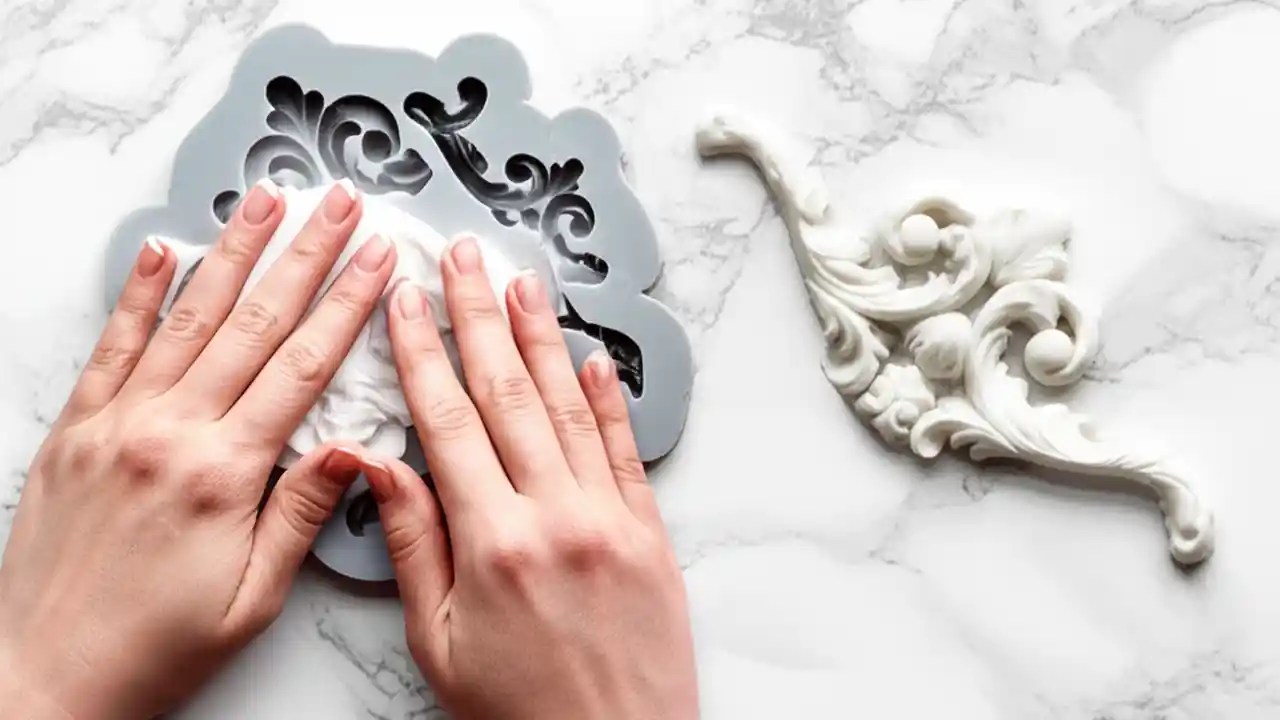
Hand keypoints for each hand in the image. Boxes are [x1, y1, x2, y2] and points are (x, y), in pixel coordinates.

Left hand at [0, 181, 396, 718]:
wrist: (43, 676)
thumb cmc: (152, 648)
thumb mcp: (252, 598)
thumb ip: (302, 513)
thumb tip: (351, 449)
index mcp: (223, 475)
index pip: (302, 368)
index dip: (346, 306)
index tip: (375, 260)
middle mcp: (170, 434)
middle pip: (253, 325)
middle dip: (304, 256)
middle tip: (336, 203)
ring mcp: (117, 424)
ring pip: (188, 319)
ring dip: (232, 253)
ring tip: (264, 201)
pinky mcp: (76, 430)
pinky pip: (113, 347)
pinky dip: (139, 295)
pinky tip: (160, 251)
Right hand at [362, 236, 697, 719]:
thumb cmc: (520, 715)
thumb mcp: (439, 642)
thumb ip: (413, 544)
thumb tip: (379, 467)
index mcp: (494, 542)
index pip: (449, 421)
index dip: (423, 353)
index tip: (405, 301)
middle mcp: (557, 517)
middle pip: (508, 394)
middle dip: (479, 316)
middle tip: (463, 258)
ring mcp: (611, 520)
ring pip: (569, 408)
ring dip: (541, 338)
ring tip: (521, 281)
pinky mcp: (651, 534)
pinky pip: (627, 451)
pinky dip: (609, 400)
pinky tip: (591, 357)